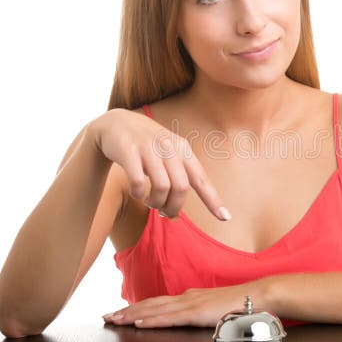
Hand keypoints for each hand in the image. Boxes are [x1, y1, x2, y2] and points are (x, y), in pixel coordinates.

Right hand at [88, 108, 230, 221]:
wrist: (116, 123)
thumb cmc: (146, 146)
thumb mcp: (168, 154)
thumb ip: (177, 179)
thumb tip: (176, 215)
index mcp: (183, 149)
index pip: (201, 179)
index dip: (213, 199)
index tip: (226, 218)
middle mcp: (169, 147)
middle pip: (181, 188)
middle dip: (174, 207)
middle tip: (164, 213)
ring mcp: (149, 147)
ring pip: (161, 187)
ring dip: (155, 202)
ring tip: (150, 202)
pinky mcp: (129, 151)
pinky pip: (138, 182)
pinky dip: (138, 194)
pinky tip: (137, 193)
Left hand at [102, 282, 267, 327]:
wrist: (255, 296)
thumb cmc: (238, 303)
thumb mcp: (212, 306)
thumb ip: (198, 309)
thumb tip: (186, 313)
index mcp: (189, 296)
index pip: (157, 302)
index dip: (136, 306)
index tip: (119, 312)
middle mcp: (185, 297)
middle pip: (149, 304)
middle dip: (126, 310)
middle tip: (106, 316)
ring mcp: (189, 304)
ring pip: (154, 309)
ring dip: (132, 314)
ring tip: (114, 320)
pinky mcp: (195, 312)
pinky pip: (168, 317)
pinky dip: (151, 319)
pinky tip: (139, 322)